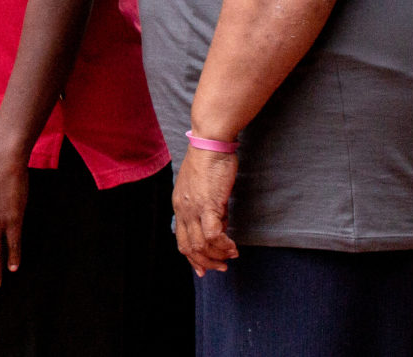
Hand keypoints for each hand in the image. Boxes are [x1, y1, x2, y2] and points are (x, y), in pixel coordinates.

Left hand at [172, 145, 239, 275]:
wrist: (210, 143)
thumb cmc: (210, 162)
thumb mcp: (204, 190)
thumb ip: (209, 209)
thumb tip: (221, 226)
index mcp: (179, 206)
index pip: (182, 240)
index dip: (193, 258)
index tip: (205, 269)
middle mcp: (182, 209)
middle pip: (189, 247)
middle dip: (206, 262)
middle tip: (222, 266)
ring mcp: (193, 208)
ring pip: (201, 245)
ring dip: (217, 255)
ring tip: (232, 255)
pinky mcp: (207, 204)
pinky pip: (213, 234)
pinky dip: (223, 245)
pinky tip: (233, 246)